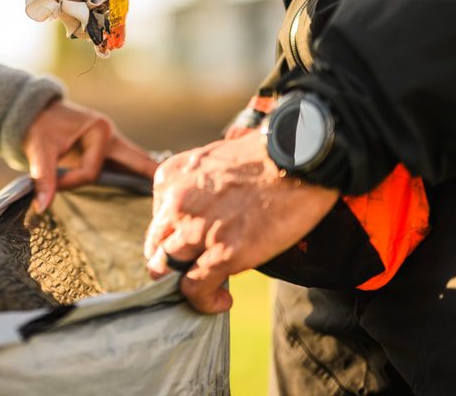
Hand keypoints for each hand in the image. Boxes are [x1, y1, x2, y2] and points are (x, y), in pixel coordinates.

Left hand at [22, 99, 157, 210]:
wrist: (33, 113)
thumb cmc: (38, 128)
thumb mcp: (39, 150)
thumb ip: (43, 177)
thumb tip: (42, 206)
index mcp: (100, 130)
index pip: (93, 170)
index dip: (73, 181)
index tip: (55, 185)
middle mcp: (112, 134)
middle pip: (136, 160)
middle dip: (151, 175)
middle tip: (174, 190)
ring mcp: (112, 142)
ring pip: (134, 163)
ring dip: (145, 177)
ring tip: (165, 194)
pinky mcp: (107, 149)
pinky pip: (125, 165)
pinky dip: (134, 175)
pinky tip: (146, 188)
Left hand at [144, 133, 337, 312]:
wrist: (299, 158)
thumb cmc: (268, 154)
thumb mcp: (216, 158)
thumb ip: (201, 184)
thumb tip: (208, 209)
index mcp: (171, 176)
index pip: (158, 219)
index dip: (173, 236)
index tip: (190, 245)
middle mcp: (175, 203)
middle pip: (155, 246)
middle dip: (169, 262)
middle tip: (190, 271)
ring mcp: (196, 230)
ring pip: (166, 268)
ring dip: (182, 284)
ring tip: (205, 289)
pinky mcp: (222, 253)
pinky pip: (194, 288)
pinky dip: (203, 301)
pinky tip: (221, 301)